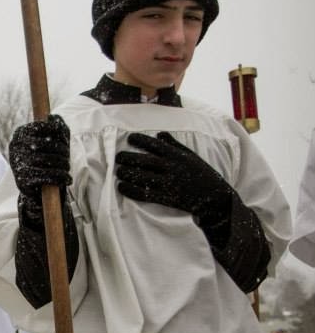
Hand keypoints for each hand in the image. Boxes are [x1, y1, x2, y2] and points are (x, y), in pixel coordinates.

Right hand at [9, 114, 71, 198]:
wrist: (31, 184)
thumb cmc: (43, 157)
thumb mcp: (50, 139)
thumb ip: (56, 125)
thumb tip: (53, 117)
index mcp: (20, 133)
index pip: (41, 127)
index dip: (56, 132)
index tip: (65, 141)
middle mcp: (15, 147)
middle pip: (45, 144)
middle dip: (61, 151)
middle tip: (68, 158)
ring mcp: (17, 163)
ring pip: (46, 161)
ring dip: (62, 165)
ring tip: (67, 168)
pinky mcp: (22, 179)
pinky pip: (45, 176)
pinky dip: (59, 177)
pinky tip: (67, 178)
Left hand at [115, 131, 232, 226]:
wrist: (214, 197)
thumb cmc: (202, 173)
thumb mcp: (190, 156)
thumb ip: (174, 145)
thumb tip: (159, 134)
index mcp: (177, 156)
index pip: (155, 145)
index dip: (140, 141)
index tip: (130, 139)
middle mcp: (172, 168)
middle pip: (144, 161)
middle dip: (129, 158)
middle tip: (118, 157)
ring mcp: (168, 183)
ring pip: (142, 177)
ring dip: (127, 173)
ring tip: (118, 171)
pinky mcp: (166, 198)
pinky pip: (144, 194)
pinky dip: (131, 190)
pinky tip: (122, 187)